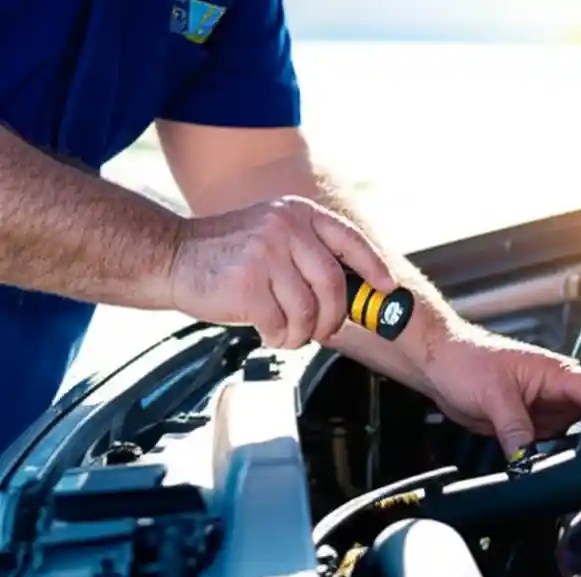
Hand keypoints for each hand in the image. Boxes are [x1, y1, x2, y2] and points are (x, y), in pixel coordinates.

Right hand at [169, 196, 395, 347]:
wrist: (171, 255)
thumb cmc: (228, 253)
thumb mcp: (273, 233)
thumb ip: (309, 251)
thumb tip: (355, 290)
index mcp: (297, 214)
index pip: (349, 240)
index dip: (373, 267)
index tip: (386, 288)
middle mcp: (285, 228)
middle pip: (333, 285)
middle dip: (334, 317)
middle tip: (325, 330)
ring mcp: (265, 254)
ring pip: (308, 310)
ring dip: (303, 333)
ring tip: (289, 333)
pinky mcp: (247, 284)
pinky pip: (281, 324)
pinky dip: (278, 337)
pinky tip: (268, 331)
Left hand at [413, 326, 580, 456]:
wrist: (439, 365)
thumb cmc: (467, 361)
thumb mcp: (494, 396)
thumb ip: (517, 431)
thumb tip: (530, 461)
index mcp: (556, 373)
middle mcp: (556, 392)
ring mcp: (545, 410)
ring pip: (575, 436)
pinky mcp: (530, 427)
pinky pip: (551, 447)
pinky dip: (556, 458)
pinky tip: (560, 471)